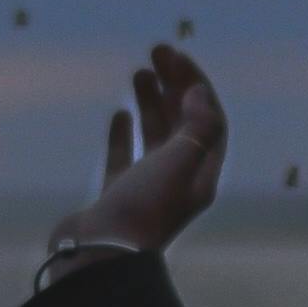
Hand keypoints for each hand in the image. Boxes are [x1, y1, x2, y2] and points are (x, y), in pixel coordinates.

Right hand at [46, 44, 227, 258]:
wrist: (99, 254)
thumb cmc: (143, 209)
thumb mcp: (180, 162)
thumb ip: (197, 125)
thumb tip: (199, 92)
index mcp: (200, 176)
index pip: (209, 120)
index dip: (196, 85)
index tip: (174, 58)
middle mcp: (178, 181)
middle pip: (183, 124)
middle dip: (174, 86)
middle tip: (156, 53)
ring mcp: (146, 189)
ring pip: (155, 136)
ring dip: (151, 102)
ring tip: (140, 72)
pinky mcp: (117, 196)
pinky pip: (125, 158)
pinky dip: (125, 133)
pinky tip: (119, 114)